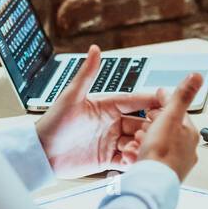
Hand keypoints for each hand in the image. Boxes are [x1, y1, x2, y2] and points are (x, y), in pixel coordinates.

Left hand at [34, 45, 165, 177]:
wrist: (40, 153)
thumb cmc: (52, 122)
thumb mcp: (71, 96)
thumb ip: (87, 74)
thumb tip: (95, 49)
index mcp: (106, 105)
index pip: (134, 101)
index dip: (150, 102)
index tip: (167, 102)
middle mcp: (110, 122)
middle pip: (140, 122)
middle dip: (150, 127)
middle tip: (157, 132)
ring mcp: (109, 140)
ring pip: (135, 141)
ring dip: (142, 144)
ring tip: (142, 147)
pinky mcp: (106, 158)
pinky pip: (126, 159)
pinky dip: (133, 159)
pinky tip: (134, 159)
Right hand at [116, 72, 203, 181]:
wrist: (151, 183)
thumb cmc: (161, 153)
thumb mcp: (170, 117)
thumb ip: (182, 97)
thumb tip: (196, 77)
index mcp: (189, 134)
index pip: (177, 111)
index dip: (164, 101)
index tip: (158, 95)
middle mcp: (186, 150)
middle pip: (168, 128)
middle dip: (154, 122)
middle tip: (144, 120)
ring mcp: (175, 163)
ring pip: (159, 144)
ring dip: (147, 139)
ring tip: (138, 139)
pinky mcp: (163, 174)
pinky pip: (152, 159)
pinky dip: (143, 154)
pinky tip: (136, 155)